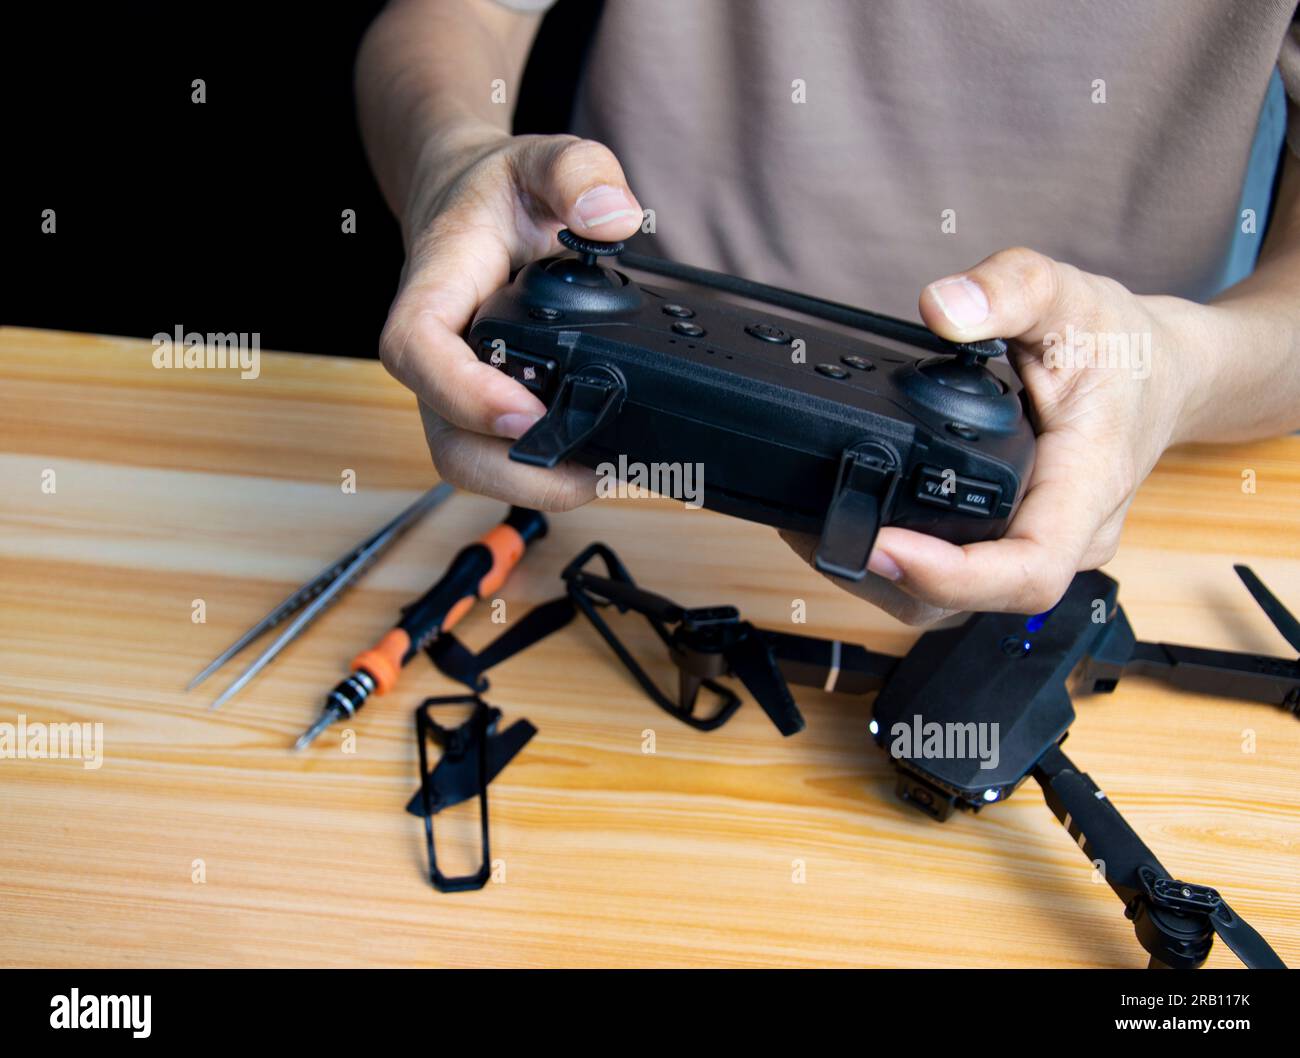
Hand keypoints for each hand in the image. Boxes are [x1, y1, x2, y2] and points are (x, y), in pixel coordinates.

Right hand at [379, 130, 642, 508]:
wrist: (474, 203)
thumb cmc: (499, 189)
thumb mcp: (543, 156)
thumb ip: (579, 172)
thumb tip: (612, 219)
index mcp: (435, 285)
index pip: (417, 349)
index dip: (464, 393)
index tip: (526, 414)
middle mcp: (437, 348)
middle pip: (443, 436)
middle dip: (509, 471)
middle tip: (587, 471)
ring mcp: (453, 384)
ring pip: (467, 460)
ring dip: (529, 483)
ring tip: (600, 474)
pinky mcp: (480, 404)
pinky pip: (494, 456)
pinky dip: (540, 472)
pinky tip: (593, 463)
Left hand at [785, 247, 1201, 623]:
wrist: (1163, 372)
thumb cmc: (1125, 346)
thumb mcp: (1072, 297)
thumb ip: (1010, 290)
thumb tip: (943, 306)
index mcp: (1089, 489)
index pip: (1027, 572)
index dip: (950, 576)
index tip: (882, 546)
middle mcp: (1069, 537)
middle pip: (975, 601)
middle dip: (892, 581)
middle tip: (822, 534)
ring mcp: (1043, 547)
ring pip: (961, 602)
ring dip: (889, 581)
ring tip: (827, 533)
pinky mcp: (1019, 545)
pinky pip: (961, 580)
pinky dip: (905, 566)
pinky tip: (862, 528)